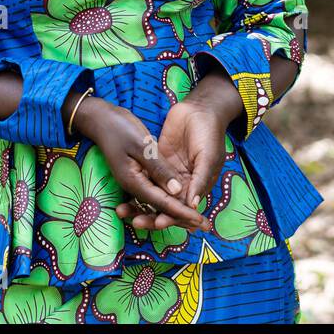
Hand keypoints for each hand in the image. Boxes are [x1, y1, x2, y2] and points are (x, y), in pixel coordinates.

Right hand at [73, 97, 210, 231]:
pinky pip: (154, 190)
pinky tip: (179, 200)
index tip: (200, 222)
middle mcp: (134, 186)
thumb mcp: (142, 146)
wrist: (101, 119)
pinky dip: (167, 197)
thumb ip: (159, 169)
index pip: (162, 203)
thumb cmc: (119, 128)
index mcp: (134, 182)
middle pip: (160, 207)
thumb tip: (177, 191)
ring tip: (194, 219)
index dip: (183, 213)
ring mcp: (135, 180)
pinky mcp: (138, 173)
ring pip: (157, 201)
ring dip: (175, 210)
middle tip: (204, 226)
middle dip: (182, 217)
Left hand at [129, 77, 239, 232]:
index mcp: (196, 187)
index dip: (171, 217)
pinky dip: (135, 188)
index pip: (182, 208)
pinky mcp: (156, 162)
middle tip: (137, 222)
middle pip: (164, 206)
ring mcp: (167, 173)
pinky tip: (123, 196)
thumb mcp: (208, 157)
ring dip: (139, 206)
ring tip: (124, 213)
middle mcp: (181, 184)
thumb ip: (200, 180)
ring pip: (151, 194)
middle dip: (151, 216)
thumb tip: (192, 204)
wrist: (199, 109)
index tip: (158, 223)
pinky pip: (145, 178)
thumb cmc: (210, 134)